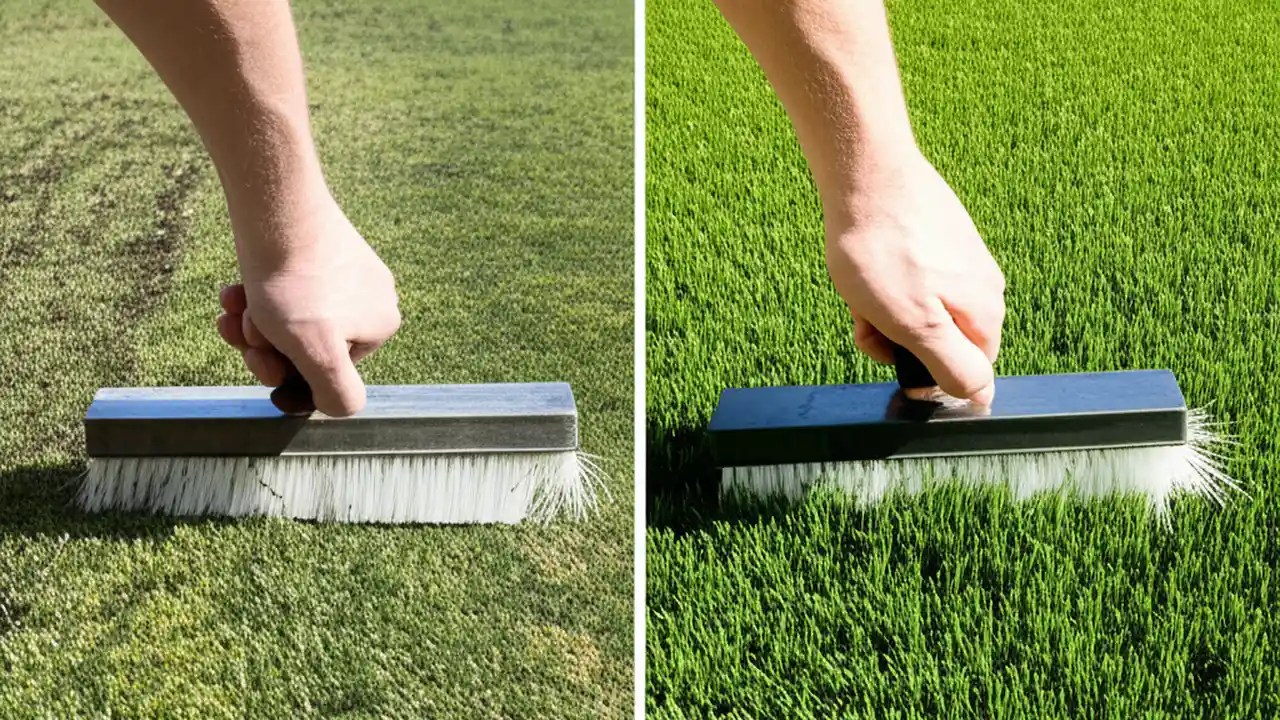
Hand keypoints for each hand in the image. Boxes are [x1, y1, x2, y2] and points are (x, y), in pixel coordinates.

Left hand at [216, 194, 400, 416]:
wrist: (276, 206)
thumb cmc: (294, 283)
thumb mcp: (317, 353)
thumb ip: (338, 393)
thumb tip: (344, 410)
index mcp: (380, 328)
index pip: (325, 372)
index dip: (283, 373)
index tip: (253, 358)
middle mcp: (373, 300)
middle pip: (306, 344)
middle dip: (264, 343)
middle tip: (237, 327)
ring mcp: (348, 273)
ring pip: (291, 318)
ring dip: (255, 320)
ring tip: (232, 303)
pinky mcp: (323, 250)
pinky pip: (289, 288)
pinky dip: (259, 294)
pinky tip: (235, 289)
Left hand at [824, 149, 1004, 403]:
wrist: (865, 173)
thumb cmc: (883, 252)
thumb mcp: (916, 326)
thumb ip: (954, 367)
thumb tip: (982, 398)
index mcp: (986, 312)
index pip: (964, 373)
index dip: (920, 368)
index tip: (890, 345)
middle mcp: (983, 284)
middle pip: (937, 339)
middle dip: (895, 336)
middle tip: (867, 314)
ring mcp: (961, 257)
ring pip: (915, 308)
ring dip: (880, 309)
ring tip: (860, 285)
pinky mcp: (936, 236)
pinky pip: (906, 279)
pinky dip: (879, 281)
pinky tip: (862, 262)